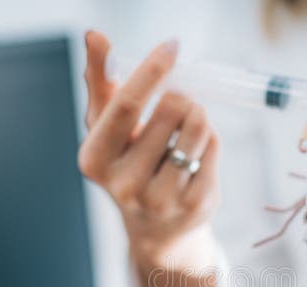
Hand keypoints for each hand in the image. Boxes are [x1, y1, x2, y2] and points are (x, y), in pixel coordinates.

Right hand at [78, 30, 220, 271]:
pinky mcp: (196, 204)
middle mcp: (125, 184)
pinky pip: (212, 147)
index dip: (152, 71)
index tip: (171, 46)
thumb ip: (101, 82)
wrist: (156, 230)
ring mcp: (162, 199)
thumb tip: (94, 36)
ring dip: (197, 114)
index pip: (125, 105)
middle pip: (171, 109)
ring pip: (198, 126)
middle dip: (182, 94)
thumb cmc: (128, 165)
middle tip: (180, 102)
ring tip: (186, 128)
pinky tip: (195, 154)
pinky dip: (208, 140)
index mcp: (94, 160)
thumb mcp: (106, 129)